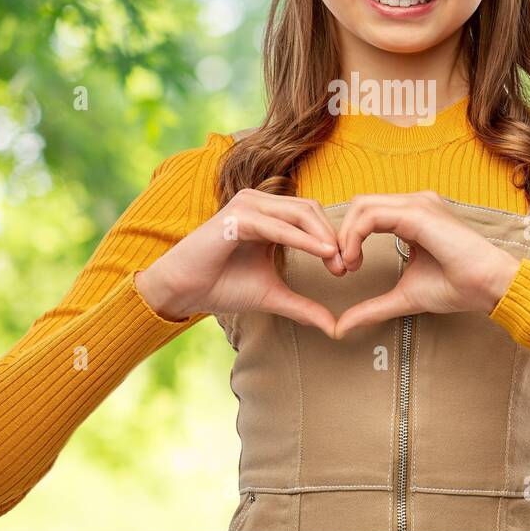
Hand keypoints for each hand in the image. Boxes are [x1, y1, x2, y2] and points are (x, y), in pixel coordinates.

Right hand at [137, 190, 346, 337]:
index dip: (333, 239)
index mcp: (268, 214)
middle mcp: (259, 203)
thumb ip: (302, 305)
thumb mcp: (271, 294)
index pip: (311, 216)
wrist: (182, 290)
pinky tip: (320, 253)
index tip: (347, 269)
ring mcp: (247, 205)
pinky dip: (301, 239)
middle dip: (332, 237)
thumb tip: (334, 327)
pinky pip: (276, 225)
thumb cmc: (222, 286)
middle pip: (310, 210)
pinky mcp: (237, 216)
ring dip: (321, 237)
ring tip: (336, 262)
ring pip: (298, 212)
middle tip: (345, 267)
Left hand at [331, 191, 520, 338]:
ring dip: (345, 236)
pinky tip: (356, 260)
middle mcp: (415, 204)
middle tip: (340, 267)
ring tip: (348, 265)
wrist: (488, 287)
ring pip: (362, 205)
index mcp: (413, 217)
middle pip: (360, 205)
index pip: (367, 214)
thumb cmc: (456, 288)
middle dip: (341, 235)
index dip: (348, 238)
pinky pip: (372, 215)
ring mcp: (418, 204)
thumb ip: (373, 308)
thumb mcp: (404, 296)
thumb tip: (341, 328)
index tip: (344, 269)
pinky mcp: (418, 213)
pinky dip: (355, 236)